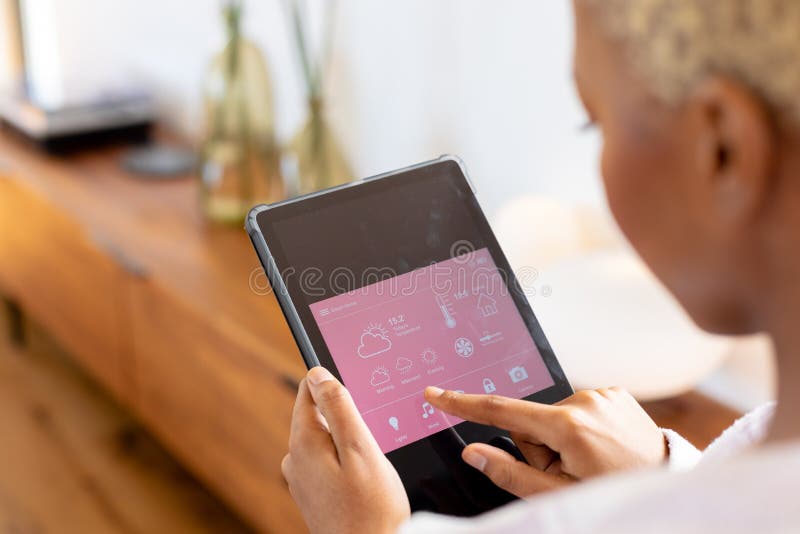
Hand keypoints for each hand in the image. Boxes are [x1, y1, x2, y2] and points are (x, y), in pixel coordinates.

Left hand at [282, 367, 409, 533]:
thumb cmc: (372, 509)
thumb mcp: (361, 448)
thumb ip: (339, 407)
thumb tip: (317, 374)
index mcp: (304, 443)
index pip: (308, 390)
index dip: (336, 387)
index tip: (359, 403)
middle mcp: (295, 459)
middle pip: (317, 414)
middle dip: (345, 418)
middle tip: (371, 442)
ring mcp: (301, 479)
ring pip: (324, 439)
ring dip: (346, 442)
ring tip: (369, 466)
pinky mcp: (312, 494)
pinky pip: (326, 461)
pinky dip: (345, 462)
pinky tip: (362, 481)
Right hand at [424, 386, 666, 497]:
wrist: (665, 485)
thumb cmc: (611, 495)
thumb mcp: (557, 496)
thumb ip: (510, 473)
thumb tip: (474, 453)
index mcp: (567, 426)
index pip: (501, 411)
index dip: (463, 404)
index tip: (436, 394)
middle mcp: (584, 401)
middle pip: (531, 420)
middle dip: (538, 445)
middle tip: (566, 470)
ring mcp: (602, 394)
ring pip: (554, 414)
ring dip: (561, 437)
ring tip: (590, 461)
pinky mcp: (614, 393)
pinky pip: (578, 408)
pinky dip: (581, 427)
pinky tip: (601, 446)